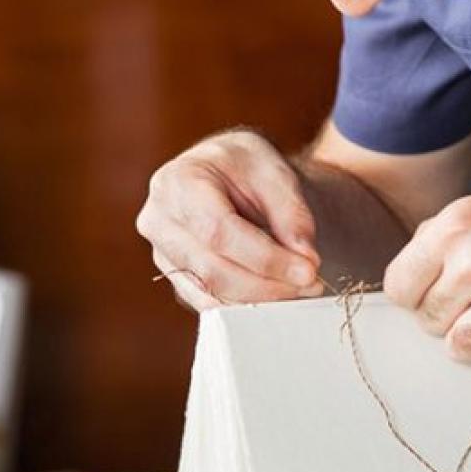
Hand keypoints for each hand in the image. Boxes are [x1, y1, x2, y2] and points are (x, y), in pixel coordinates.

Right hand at [137, 130, 323, 310]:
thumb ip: (291, 212)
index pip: (219, 232)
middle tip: (311, 283)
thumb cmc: (244, 166)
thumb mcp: (273, 171)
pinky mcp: (174, 276)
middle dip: (267, 284)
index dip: (266, 258)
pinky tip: (276, 296)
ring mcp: (162, 253)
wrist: (222, 173)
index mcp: (177, 182)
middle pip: (213, 269)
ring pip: (210, 293)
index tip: (308, 270)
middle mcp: (159, 220)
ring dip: (260, 300)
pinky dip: (246, 305)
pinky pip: (208, 302)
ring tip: (299, 290)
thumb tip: (306, 259)